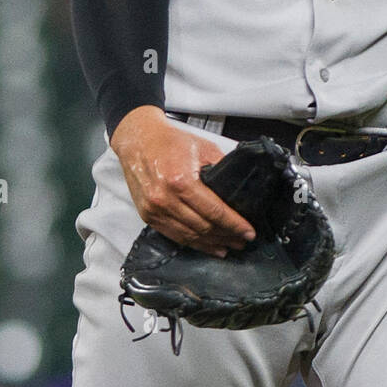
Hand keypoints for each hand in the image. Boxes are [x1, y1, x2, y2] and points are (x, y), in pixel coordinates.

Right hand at [110, 106, 256, 257]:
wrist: (138, 140)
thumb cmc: (169, 141)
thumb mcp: (204, 148)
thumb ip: (222, 168)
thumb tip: (241, 189)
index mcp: (181, 181)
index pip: (214, 211)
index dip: (234, 225)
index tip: (248, 232)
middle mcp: (165, 198)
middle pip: (203, 227)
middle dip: (226, 236)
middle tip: (242, 241)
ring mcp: (154, 209)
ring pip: (189, 236)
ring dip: (211, 244)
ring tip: (228, 246)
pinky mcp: (148, 215)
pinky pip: (174, 235)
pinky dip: (192, 243)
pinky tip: (206, 245)